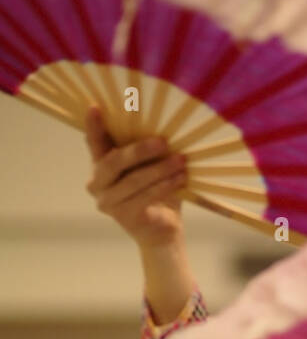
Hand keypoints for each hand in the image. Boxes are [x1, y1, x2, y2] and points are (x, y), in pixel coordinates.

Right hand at [84, 104, 186, 247]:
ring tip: (181, 160)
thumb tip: (156, 124)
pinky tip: (180, 178)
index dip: (93, 127)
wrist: (161, 230)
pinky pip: (144, 197)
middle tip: (163, 141)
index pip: (94, 143)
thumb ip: (141, 149)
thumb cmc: (153, 191)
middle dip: (140, 150)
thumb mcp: (147, 165)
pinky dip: (164, 186)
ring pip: (133, 180)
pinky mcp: (123, 217)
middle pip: (113, 161)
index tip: (95, 108)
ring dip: (160, 169)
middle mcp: (96, 183)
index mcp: (99, 165)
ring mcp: (107, 202)